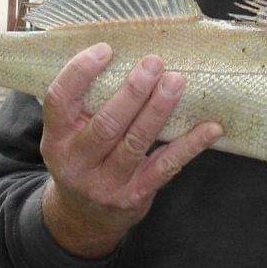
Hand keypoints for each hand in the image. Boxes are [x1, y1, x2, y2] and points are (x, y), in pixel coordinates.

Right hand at [39, 43, 222, 258]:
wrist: (85, 218)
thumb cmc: (84, 157)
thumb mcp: (69, 133)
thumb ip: (85, 101)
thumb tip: (122, 48)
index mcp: (56, 137)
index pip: (59, 100)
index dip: (79, 73)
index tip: (106, 49)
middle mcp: (76, 162)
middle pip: (105, 124)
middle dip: (132, 92)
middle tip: (154, 63)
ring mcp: (105, 183)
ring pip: (135, 143)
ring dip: (159, 110)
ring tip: (177, 82)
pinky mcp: (135, 196)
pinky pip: (166, 166)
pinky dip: (190, 145)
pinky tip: (210, 128)